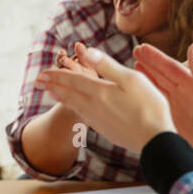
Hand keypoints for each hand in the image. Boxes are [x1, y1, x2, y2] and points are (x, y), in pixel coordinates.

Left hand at [35, 45, 172, 152]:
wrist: (155, 141)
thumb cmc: (150, 107)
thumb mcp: (132, 80)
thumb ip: (107, 66)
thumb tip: (86, 52)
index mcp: (100, 91)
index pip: (73, 80)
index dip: (57, 75)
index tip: (43, 73)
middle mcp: (94, 106)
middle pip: (68, 93)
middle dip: (52, 85)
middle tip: (37, 82)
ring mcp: (98, 120)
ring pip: (73, 105)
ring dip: (60, 97)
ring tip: (51, 92)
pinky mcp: (104, 130)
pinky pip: (82, 115)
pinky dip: (73, 108)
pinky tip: (75, 108)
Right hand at [132, 43, 192, 181]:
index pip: (170, 67)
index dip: (155, 57)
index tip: (141, 47)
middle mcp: (184, 94)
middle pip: (161, 77)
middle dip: (148, 65)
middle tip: (133, 54)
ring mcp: (178, 110)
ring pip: (157, 92)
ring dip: (145, 82)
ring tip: (132, 71)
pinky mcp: (174, 125)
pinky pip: (157, 111)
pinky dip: (146, 103)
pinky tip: (136, 99)